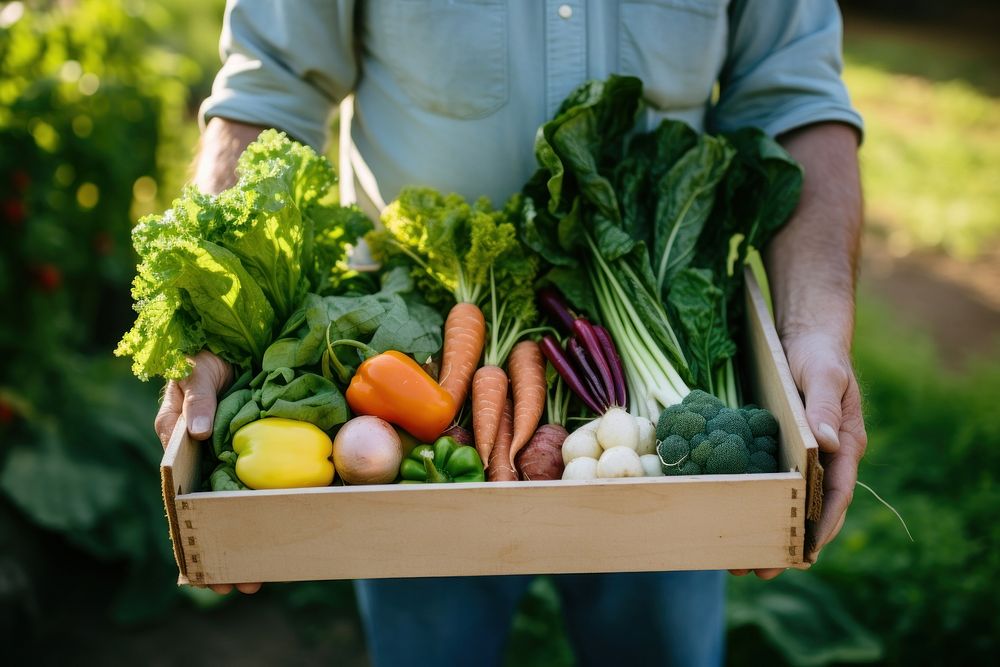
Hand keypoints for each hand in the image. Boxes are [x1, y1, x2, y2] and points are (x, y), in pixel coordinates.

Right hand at [154, 350, 261, 595]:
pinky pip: (267, 485)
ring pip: (241, 507)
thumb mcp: (194, 373)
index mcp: (179, 453)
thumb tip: (195, 432)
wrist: (234, 338)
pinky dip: (275, 508)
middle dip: (229, 553)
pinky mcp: (258, 450)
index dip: (189, 542)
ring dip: (256, 537)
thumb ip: (193, 399)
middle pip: (214, 517)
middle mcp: (204, 463)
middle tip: (246, 586)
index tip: (199, 573)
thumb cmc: (203, 357)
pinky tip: (290, 530)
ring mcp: (233, 459)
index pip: (181, 507)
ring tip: (271, 574)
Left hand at [730, 331, 866, 579]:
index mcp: (845, 446)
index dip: (821, 526)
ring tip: (736, 560)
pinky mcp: (780, 449)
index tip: (804, 553)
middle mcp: (825, 458)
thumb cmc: (820, 355)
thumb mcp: (825, 376)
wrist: (806, 336)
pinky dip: (752, 504)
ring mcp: (803, 455)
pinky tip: (729, 518)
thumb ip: (824, 406)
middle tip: (758, 571)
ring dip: (764, 530)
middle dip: (787, 543)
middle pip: (810, 510)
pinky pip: (769, 483)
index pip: (837, 495)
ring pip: (787, 502)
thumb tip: (824, 443)